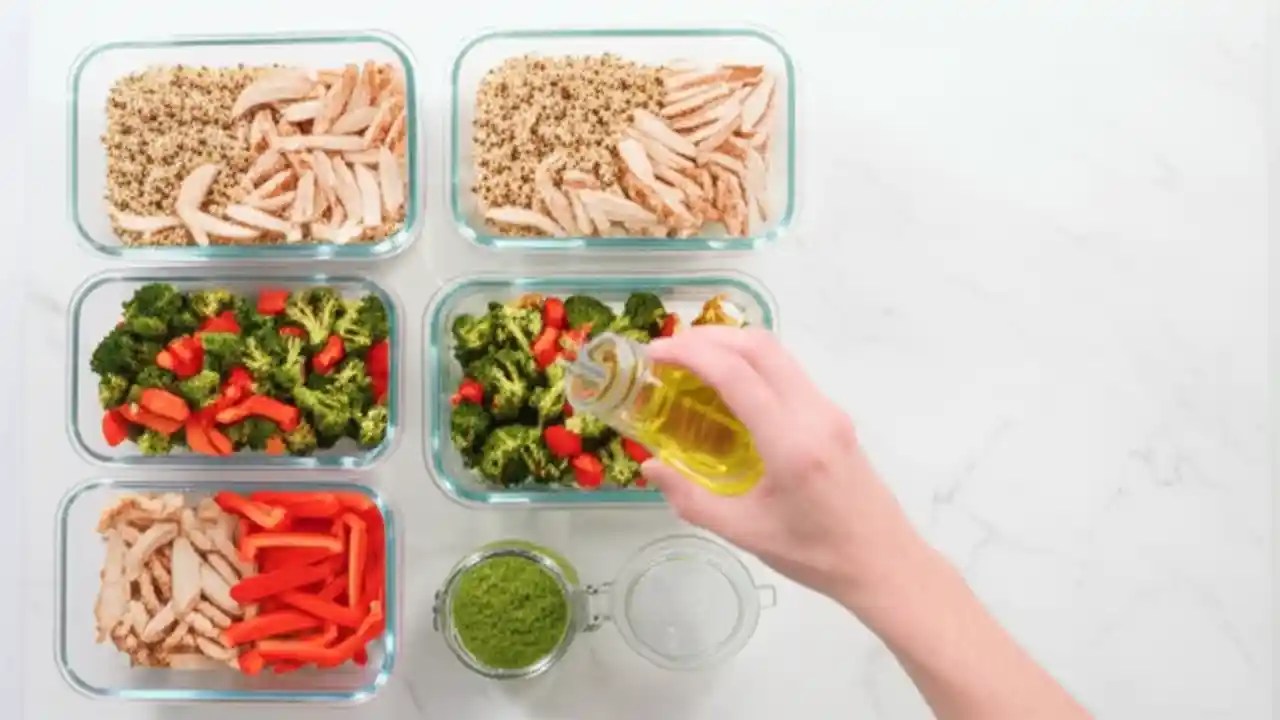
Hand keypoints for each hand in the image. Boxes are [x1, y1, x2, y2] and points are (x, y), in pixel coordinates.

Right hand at [641, 326, 927, 606]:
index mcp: (791, 442)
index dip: (691, 353)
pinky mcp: (834, 415)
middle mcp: (814, 414)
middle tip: (668, 351)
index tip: (654, 353)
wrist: (884, 563)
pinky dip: (751, 363)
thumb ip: (691, 499)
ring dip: (731, 345)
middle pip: (759, 346)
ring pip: (777, 353)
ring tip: (691, 363)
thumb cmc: (816, 555)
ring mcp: (829, 410)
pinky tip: (727, 387)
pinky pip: (788, 372)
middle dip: (708, 337)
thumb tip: (650, 466)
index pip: (737, 374)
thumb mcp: (745, 533)